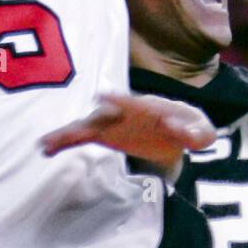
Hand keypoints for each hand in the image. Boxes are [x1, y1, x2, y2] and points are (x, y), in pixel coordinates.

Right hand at [40, 92, 216, 181]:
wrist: (175, 132)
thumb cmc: (188, 126)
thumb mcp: (201, 130)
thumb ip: (198, 132)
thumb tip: (183, 134)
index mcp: (150, 106)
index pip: (134, 103)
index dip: (119, 100)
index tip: (103, 98)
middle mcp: (127, 111)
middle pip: (104, 114)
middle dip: (88, 120)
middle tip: (71, 129)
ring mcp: (113, 123)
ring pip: (87, 126)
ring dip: (68, 133)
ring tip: (46, 143)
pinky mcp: (105, 135)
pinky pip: (82, 138)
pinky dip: (66, 142)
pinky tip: (47, 149)